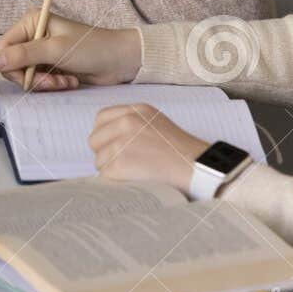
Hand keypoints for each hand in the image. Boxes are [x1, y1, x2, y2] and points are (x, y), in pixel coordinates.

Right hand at [0, 13, 141, 89]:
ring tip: (65, 82)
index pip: (4, 47)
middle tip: (52, 82)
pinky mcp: (50, 67)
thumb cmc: (91, 48)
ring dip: (44, 83)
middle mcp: (32, 35)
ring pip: (25, 76)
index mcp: (31, 22)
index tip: (28, 77)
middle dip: (31, 78)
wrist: (120, 61)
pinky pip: (38, 81)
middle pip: (12, 64)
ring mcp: (41, 53)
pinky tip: (69, 82)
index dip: (11, 65)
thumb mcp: (56, 50)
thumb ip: (24, 55)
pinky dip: (51, 85)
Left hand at [89, 104, 208, 192]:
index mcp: (136, 110)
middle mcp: (126, 122)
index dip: (104, 134)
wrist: (197, 168)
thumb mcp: (157, 124)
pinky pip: (105, 174)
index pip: (101, 118)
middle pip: (95, 139)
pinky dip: (116, 180)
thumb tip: (108, 138)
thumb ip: (133, 124)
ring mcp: (122, 141)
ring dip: (111, 169)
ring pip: (99, 159)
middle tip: (122, 163)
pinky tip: (134, 179)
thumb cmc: (182, 152)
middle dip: (104, 152)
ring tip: (135, 172)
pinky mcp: (120, 162)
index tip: (111, 145)